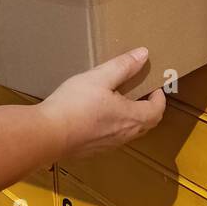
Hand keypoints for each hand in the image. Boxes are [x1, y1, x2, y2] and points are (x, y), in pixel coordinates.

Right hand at [38, 48, 166, 160]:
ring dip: (131, 118)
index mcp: (131, 118)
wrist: (47, 135)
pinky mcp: (92, 151)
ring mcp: (108, 146)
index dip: (159, 98)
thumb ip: (123, 66)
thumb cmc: (75, 104)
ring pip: (129, 133)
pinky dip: (114, 127)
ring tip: (119, 102)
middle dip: (148, 108)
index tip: (154, 87)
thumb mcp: (100, 77)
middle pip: (146, 124)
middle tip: (141, 93)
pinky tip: (97, 116)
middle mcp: (124, 136)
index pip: (157, 111)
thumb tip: (144, 54)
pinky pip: (112, 139)